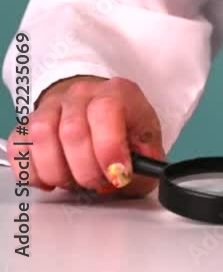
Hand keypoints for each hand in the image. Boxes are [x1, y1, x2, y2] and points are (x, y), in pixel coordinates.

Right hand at [7, 76, 164, 196]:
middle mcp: (82, 94)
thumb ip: (149, 158)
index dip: (109, 148)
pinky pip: (18, 148)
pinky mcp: (27, 123)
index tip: (118, 175)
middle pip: (72, 131)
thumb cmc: (124, 125)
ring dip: (58, 172)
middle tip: (99, 183)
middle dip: (87, 170)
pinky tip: (51, 179)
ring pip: (41, 138)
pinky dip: (32, 172)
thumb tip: (139, 175)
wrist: (98, 107)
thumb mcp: (147, 137)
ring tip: (75, 181)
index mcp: (117, 92)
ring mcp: (51, 106)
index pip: (105, 111)